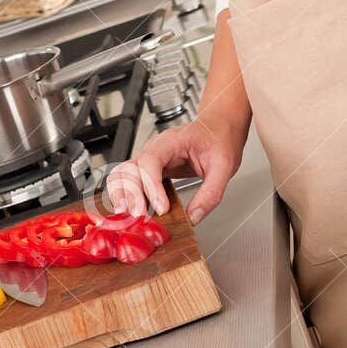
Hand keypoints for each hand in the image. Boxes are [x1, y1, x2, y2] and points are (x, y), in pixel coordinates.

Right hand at [105, 116, 244, 226]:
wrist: (218, 129)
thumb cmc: (218, 140)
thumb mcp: (224, 166)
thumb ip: (211, 193)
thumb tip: (193, 217)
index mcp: (171, 142)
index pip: (151, 161)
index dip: (152, 186)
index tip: (162, 208)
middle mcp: (154, 149)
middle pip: (130, 168)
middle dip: (132, 195)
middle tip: (141, 218)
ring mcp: (149, 159)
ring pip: (122, 174)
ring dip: (122, 196)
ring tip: (128, 216)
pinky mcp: (149, 171)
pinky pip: (129, 181)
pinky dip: (125, 196)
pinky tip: (130, 212)